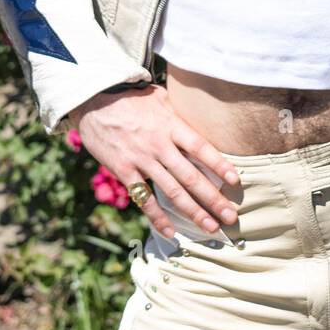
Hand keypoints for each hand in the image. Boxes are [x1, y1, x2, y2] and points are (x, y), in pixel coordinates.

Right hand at [68, 84, 241, 239]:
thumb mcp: (161, 97)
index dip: (219, 164)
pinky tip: (172, 232)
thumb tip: (205, 116)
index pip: (200, 147)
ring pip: (172, 191)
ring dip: (193, 212)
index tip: (235, 181)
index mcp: (170, 125)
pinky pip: (144, 199)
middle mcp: (159, 145)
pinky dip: (158, 218)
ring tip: (211, 226)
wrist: (94, 101)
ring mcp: (141, 160)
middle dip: (213, 198)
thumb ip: (181, 112)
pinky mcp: (124, 170)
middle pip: (191, 176)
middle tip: (231, 215)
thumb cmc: (131, 97)